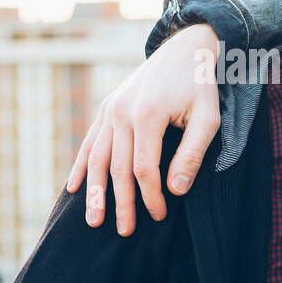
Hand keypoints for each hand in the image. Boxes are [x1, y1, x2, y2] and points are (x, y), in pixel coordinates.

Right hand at [65, 24, 222, 234]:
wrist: (183, 50)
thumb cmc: (200, 86)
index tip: (160, 216)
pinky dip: (81, 166)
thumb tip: (175, 190)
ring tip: (93, 221)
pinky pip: (90, 141)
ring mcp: (110, 109)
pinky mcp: (107, 108)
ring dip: (94, 192)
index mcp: (147, 114)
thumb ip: (192, 154)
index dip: (150, 196)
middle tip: (124, 232)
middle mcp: (122, 112)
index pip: (143, 169)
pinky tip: (73, 188)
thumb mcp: (208, 118)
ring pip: (96, 158)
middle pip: (116, 168)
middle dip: (121, 203)